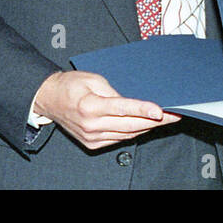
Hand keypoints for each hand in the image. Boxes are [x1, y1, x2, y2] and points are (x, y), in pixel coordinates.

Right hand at [33, 71, 179, 149]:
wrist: (49, 99)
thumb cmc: (70, 85)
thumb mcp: (93, 79)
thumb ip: (114, 92)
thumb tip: (135, 103)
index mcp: (90, 106)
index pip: (123, 109)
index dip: (144, 110)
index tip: (161, 111)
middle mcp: (91, 125)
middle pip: (130, 125)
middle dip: (155, 121)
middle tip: (174, 115)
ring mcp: (92, 137)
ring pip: (127, 135)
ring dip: (147, 127)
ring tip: (165, 120)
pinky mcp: (92, 144)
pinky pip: (119, 139)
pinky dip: (134, 132)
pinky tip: (145, 125)